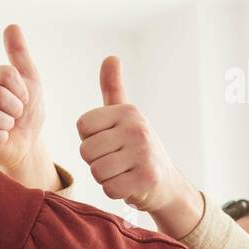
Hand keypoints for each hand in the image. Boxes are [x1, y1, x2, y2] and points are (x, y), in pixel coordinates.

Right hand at [0, 25, 53, 180]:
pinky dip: (0, 138)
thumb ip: (19, 54)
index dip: (21, 90)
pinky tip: (0, 138)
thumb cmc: (28, 112)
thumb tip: (11, 25)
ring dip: (8, 123)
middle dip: (15, 108)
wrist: (28, 143)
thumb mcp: (30, 80)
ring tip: (8, 126)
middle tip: (15, 116)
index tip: (24, 99)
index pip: (5, 74)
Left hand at [76, 56, 202, 236]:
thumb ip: (113, 89)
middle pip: (86, 150)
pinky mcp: (145, 178)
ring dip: (105, 177)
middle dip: (96, 161)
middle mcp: (137, 128)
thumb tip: (111, 57)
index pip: (82, 125)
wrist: (166, 183)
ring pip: (96, 171)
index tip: (108, 141)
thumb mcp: (125, 116)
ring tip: (122, 171)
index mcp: (127, 111)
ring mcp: (143, 153)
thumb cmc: (136, 148)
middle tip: (116, 161)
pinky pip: (109, 188)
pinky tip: (129, 184)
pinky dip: (115, 191)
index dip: (90, 138)